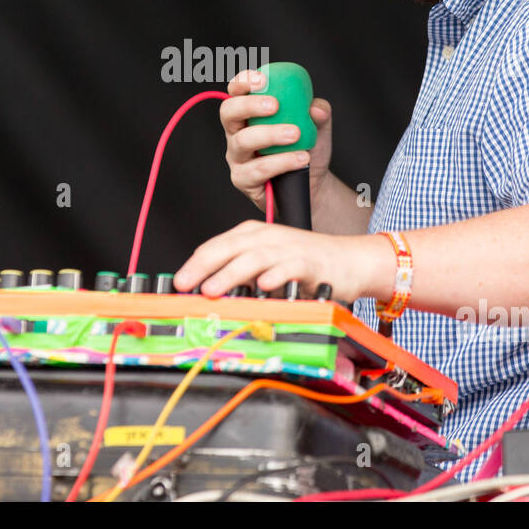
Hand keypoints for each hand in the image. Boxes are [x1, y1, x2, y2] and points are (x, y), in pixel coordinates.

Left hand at [172, 220, 378, 304]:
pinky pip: (289, 268)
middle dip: (203, 266)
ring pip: (253, 258)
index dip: (194, 263)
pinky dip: (274, 276)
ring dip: (230, 273)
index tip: (177, 282)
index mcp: (253, 236)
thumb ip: (240, 273)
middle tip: (184, 284)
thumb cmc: (307, 264)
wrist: (351, 260)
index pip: (216, 246)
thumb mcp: (267, 263)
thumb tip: (208, 292)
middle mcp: (268, 238)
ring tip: (212, 289)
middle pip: (229, 248)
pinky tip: (261, 288)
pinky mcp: (309, 262)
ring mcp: (288, 249)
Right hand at [221, 69, 334, 213]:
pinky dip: (281, 161)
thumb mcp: (317, 127)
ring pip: (243, 141)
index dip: (243, 82)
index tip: (262, 80)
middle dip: (249, 105)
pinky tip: (301, 159)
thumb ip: (318, 113)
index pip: (237, 92)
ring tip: (296, 134)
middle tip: (275, 105)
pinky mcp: (243, 179)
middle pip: (229, 112)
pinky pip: (257, 169)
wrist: (311, 183)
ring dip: (270, 135)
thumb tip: (315, 108)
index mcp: (249, 113)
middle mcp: (237, 132)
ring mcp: (237, 156)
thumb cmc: (305, 148)